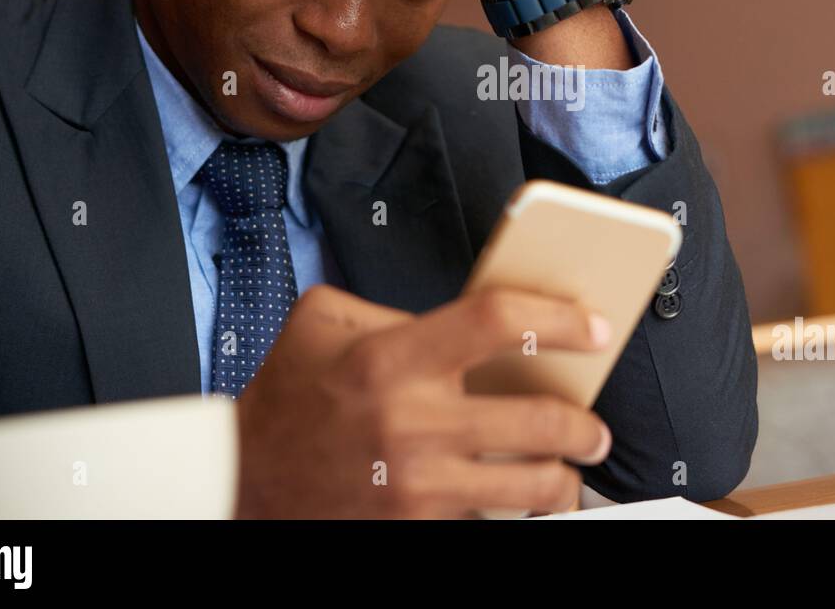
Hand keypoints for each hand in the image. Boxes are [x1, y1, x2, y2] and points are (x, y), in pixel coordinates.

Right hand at [233, 282, 612, 517]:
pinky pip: (491, 522)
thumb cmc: (286, 397)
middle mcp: (410, 422)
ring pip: (531, 487)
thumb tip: (469, 320)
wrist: (240, 480)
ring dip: (564, 480)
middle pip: (538, 419)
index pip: (499, 321)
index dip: (559, 318)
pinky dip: (515, 514)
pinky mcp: (414, 527)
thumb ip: (397, 308)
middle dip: (585, 426)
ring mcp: (415, 484)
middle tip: (594, 427)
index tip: (592, 327)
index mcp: (391, 357)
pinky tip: (521, 503)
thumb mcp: (325, 321)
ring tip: (569, 471)